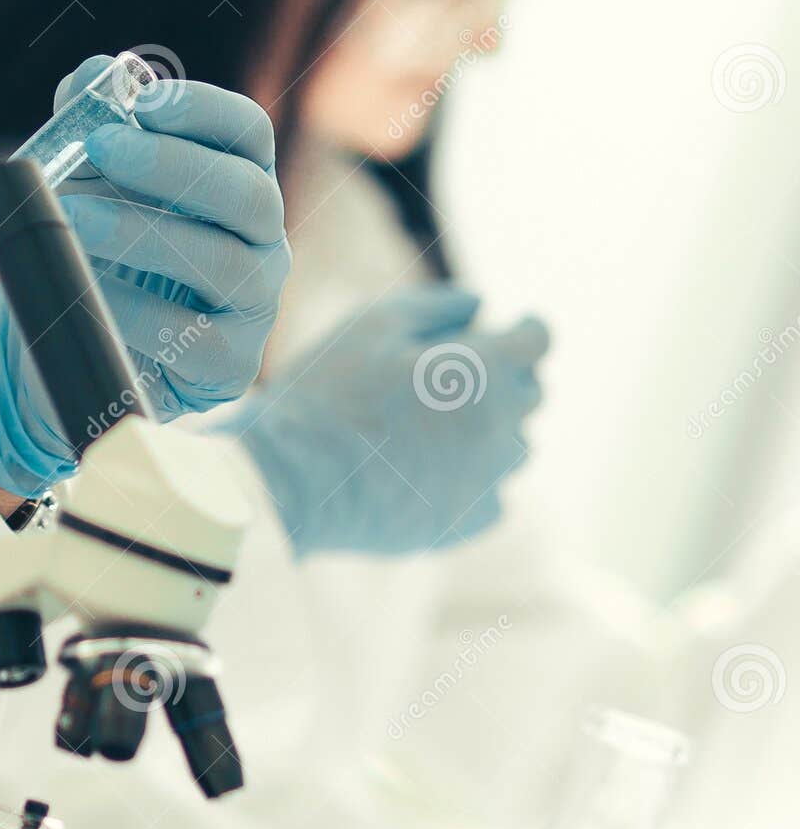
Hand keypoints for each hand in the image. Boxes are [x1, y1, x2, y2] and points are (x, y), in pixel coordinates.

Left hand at [0, 55, 289, 496]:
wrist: (87, 347)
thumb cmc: (102, 250)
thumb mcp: (90, 183)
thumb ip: (92, 125)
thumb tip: (95, 74)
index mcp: (237, 180)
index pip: (246, 132)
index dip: (200, 109)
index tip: (140, 99)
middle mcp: (261, 239)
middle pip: (247, 191)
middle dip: (172, 164)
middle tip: (99, 147)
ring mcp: (253, 303)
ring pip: (223, 261)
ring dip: (143, 233)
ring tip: (76, 219)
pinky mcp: (228, 363)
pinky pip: (194, 335)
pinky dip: (138, 311)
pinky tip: (91, 294)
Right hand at [220, 285, 548, 555]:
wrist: (291, 479)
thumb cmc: (328, 392)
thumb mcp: (371, 325)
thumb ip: (435, 307)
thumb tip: (479, 305)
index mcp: (483, 371)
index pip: (537, 340)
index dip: (525, 328)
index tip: (512, 328)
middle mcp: (500, 427)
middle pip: (531, 393)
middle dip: (506, 376)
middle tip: (456, 373)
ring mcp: (487, 481)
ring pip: (515, 447)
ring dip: (492, 428)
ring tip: (436, 424)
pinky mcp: (466, 523)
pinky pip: (494, 495)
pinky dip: (475, 478)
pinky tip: (430, 469)